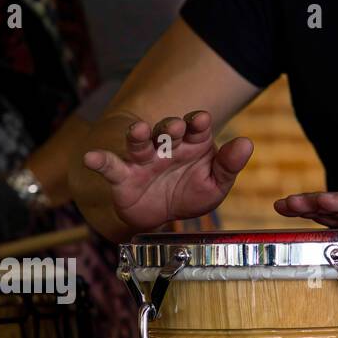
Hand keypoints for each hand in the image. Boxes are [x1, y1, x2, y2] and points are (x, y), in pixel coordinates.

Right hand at [82, 111, 252, 232]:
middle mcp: (166, 147)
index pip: (196, 129)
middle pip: (167, 131)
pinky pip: (110, 166)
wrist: (162, 217)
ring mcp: (143, 159)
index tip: (201, 120)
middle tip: (176, 126)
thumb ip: (228, 166)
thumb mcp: (215, 184)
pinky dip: (100, 161)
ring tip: (138, 131)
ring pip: (139, 142)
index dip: (197, 123)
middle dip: (170, 127)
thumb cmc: (190, 193)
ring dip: (138, 135)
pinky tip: (91, 158)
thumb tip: (246, 143)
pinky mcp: (123, 175)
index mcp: (192, 145)